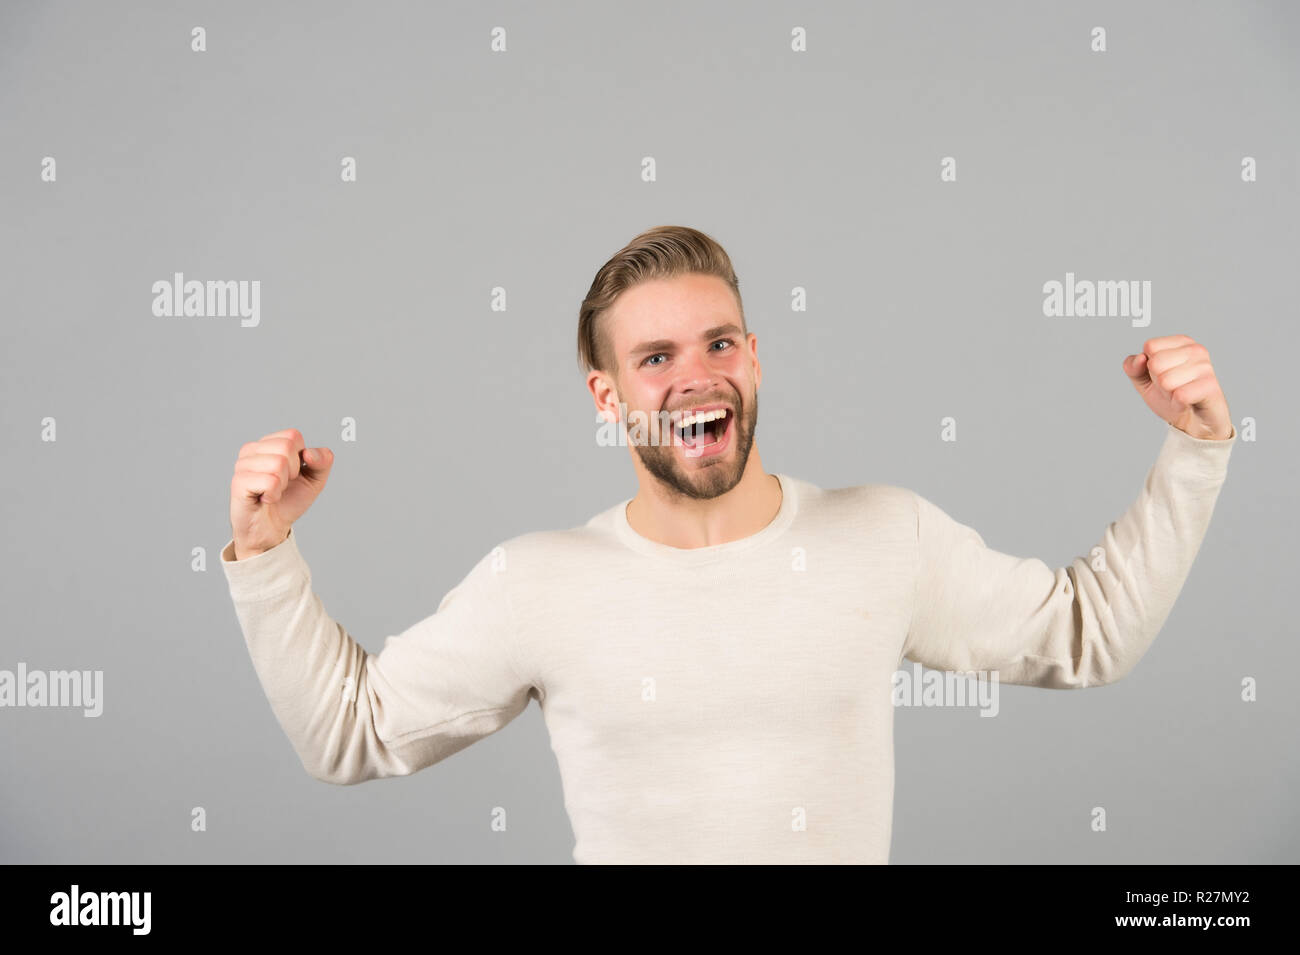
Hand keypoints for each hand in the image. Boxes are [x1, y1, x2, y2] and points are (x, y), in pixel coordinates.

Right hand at [229, 428, 334, 557]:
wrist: (272, 529)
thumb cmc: (289, 501)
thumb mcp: (315, 479)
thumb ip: (323, 461)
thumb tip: (309, 453)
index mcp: (268, 444)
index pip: (293, 436)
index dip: (302, 458)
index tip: (293, 474)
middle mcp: (251, 450)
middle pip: (286, 447)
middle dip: (293, 471)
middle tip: (282, 485)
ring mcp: (242, 465)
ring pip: (278, 463)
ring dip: (282, 484)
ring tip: (273, 492)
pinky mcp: (238, 482)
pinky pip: (270, 481)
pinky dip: (274, 494)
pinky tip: (265, 499)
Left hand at [1122, 335, 1231, 440]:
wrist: (1194, 422)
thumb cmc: (1170, 397)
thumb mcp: (1144, 380)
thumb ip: (1133, 367)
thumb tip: (1140, 358)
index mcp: (1181, 342)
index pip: (1150, 346)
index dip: (1149, 367)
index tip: (1163, 375)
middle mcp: (1196, 350)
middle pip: (1156, 363)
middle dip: (1158, 382)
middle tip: (1172, 388)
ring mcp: (1205, 367)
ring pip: (1165, 381)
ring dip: (1168, 394)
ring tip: (1180, 396)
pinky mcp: (1210, 386)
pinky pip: (1180, 395)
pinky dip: (1177, 404)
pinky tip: (1186, 404)